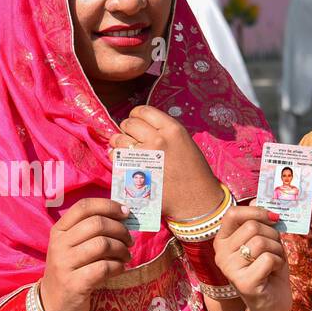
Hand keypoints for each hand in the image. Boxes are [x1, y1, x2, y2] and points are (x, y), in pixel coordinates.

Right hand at [39, 197, 132, 310]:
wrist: (53, 304)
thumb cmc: (70, 270)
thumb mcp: (72, 247)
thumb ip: (90, 231)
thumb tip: (123, 215)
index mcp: (59, 230)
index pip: (84, 206)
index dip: (108, 205)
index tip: (125, 213)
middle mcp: (59, 244)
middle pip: (97, 224)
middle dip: (120, 230)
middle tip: (129, 241)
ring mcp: (64, 265)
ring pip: (103, 244)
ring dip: (122, 249)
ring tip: (126, 256)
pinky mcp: (74, 284)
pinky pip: (104, 267)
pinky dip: (118, 266)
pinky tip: (120, 269)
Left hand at [108, 105, 220, 220]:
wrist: (196, 199)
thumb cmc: (193, 171)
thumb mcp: (184, 142)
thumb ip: (164, 132)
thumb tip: (141, 126)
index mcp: (172, 129)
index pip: (143, 111)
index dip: (136, 116)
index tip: (136, 123)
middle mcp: (157, 139)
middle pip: (129, 123)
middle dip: (126, 129)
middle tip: (130, 137)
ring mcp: (144, 156)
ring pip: (119, 139)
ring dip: (118, 142)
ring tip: (124, 149)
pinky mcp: (135, 172)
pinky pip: (116, 157)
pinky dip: (115, 157)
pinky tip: (121, 160)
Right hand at [214, 206, 289, 310]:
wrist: (272, 305)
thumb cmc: (269, 270)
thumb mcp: (265, 242)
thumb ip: (259, 222)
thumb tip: (258, 198)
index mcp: (223, 241)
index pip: (233, 214)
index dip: (256, 212)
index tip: (273, 218)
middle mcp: (220, 254)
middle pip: (252, 227)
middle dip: (273, 236)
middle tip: (275, 250)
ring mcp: (229, 269)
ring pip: (261, 242)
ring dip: (278, 251)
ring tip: (274, 263)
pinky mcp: (243, 282)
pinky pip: (268, 259)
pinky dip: (279, 264)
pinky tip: (272, 274)